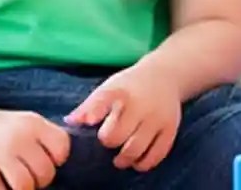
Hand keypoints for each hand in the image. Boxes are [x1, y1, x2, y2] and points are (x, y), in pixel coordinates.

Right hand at [0, 109, 70, 189]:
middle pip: (45, 171)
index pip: (61, 147)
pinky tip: (2, 186)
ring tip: (20, 184)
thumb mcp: (30, 122)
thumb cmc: (6, 129)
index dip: (59, 159)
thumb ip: (48, 137)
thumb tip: (62, 162)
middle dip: (41, 180)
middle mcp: (18, 136)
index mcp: (34, 123)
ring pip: (24, 185)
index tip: (48, 160)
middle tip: (33, 177)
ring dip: (25, 189)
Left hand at [65, 62, 181, 171]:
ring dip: (123, 159)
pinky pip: (156, 155)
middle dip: (108, 141)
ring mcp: (158, 117)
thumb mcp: (110, 87)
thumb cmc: (130, 86)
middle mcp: (141, 103)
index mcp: (121, 90)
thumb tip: (70, 122)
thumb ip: (90, 105)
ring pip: (135, 149)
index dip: (95, 111)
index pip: (106, 99)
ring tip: (119, 159)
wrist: (165, 76)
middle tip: (108, 141)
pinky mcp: (170, 128)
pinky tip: (137, 160)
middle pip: (117, 134)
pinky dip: (143, 163)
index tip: (88, 122)